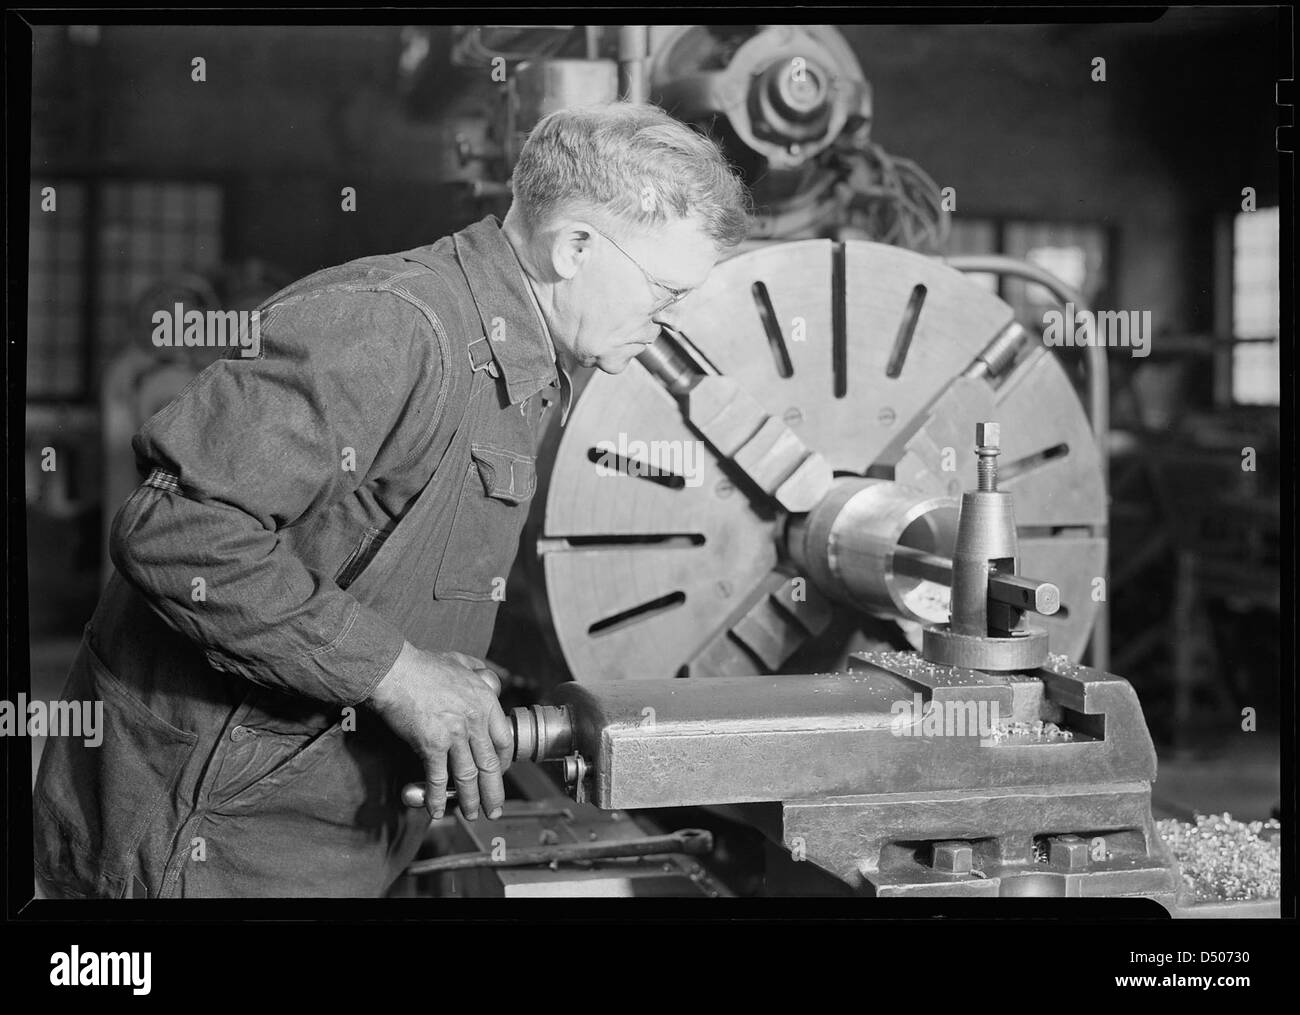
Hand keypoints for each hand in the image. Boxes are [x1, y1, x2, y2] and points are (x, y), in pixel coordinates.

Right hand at [366, 642, 511, 819]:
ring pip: (467, 776)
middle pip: (489, 765)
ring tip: (471, 814)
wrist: (396, 670)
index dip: (503, 762)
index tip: (499, 773)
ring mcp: (454, 734)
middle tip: (494, 809)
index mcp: (485, 702)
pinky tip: (437, 810)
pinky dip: (438, 797)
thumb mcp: (460, 661)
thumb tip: (485, 675)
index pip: (504, 740)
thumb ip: (476, 670)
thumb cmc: (423, 666)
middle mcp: (475, 720)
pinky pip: (438, 778)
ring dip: (469, 800)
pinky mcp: (432, 745)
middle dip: (493, 792)